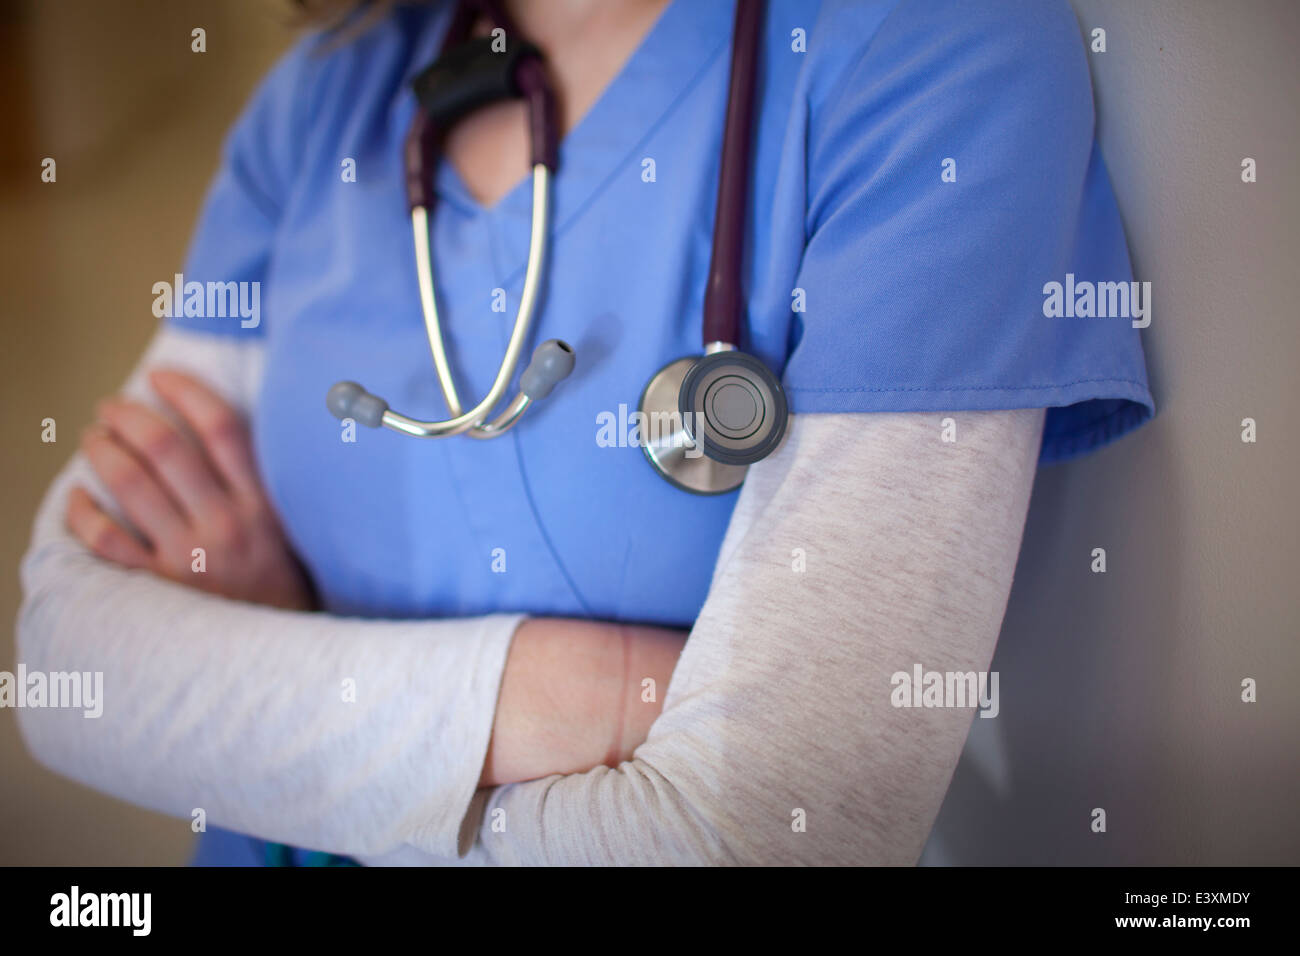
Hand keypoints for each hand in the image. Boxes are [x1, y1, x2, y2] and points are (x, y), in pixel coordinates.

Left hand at [67, 369, 314, 610]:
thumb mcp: (290, 526)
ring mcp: (190, 556)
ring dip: (101, 450)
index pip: (222, 428)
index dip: (186, 392)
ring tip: (94, 438)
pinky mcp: (160, 586)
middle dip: (128, 416)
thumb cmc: (282, 580)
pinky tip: (78, 497)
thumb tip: (222, 427)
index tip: (161, 376)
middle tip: (112, 408)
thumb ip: (263, 482)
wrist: (280, 650)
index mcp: (263, 502)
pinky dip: (83, 512)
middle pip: (166, 447)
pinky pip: (106, 539)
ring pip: (130, 482)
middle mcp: (227, 524)